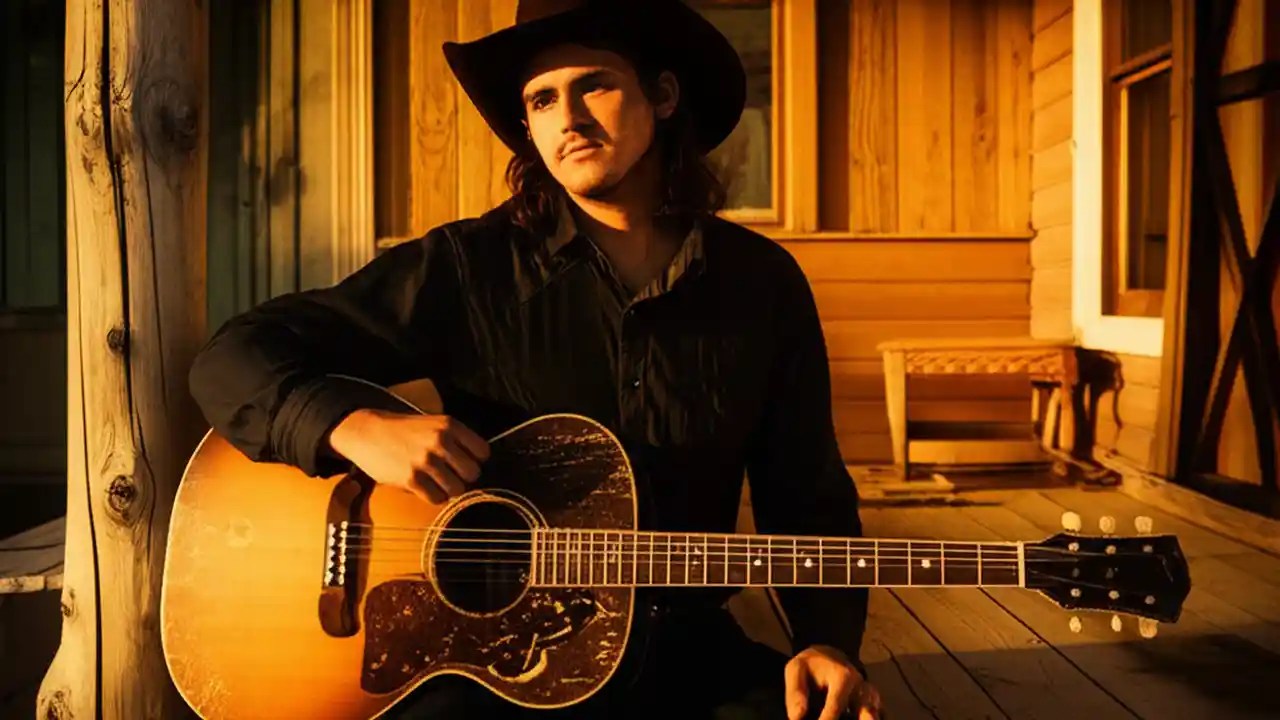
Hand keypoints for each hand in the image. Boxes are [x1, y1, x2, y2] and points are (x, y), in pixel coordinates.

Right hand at [326, 408, 489, 502]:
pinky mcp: (411, 478)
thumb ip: (455, 439)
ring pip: (457, 489)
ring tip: (437, 483)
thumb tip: (477, 464)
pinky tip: (424, 488)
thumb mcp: (433, 423)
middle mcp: (440, 441)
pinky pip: (436, 498)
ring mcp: (425, 461)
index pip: (483, 452)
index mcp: (449, 425)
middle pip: (473, 473)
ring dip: (448, 490)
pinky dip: (433, 497)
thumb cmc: (402, 430)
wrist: (366, 432)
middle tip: (450, 475)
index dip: (475, 460)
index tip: (464, 463)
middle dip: (464, 478)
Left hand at [785, 645, 881, 719]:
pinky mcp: (874, 704)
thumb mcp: (796, 669)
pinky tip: (862, 719)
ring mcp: (871, 697)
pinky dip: (871, 716)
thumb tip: (797, 717)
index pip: (836, 707)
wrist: (830, 656)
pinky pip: (879, 714)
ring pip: (874, 714)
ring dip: (867, 718)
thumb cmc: (812, 665)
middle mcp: (862, 687)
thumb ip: (796, 692)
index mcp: (843, 677)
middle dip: (863, 719)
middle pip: (867, 713)